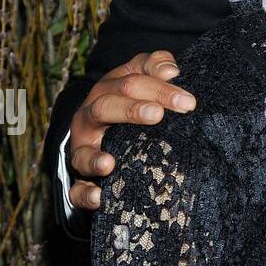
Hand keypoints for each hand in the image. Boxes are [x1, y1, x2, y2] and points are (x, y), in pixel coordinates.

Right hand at [68, 50, 195, 210]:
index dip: (159, 88)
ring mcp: (82, 147)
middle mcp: (90, 116)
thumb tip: (171, 70)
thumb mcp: (140, 78)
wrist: (99, 135)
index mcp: (108, 89)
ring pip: (83, 151)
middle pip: (106, 106)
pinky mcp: (80, 177)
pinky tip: (99, 198)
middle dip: (132, 110)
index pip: (131, 80)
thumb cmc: (131, 101)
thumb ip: (155, 67)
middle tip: (158, 115)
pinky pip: (77, 188)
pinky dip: (85, 194)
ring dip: (95, 157)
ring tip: (110, 163)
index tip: (188, 101)